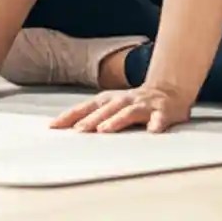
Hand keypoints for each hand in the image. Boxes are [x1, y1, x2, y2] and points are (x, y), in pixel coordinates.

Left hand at [49, 85, 191, 133]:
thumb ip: (92, 116)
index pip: (85, 107)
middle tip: (78, 131)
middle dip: (91, 120)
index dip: (70, 116)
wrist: (167, 91)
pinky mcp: (162, 111)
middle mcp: (123, 100)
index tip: (54, 126)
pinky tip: (152, 132)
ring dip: (116, 120)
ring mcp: (143, 105)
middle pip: (105, 110)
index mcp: (108, 100)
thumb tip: (68, 129)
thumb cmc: (132, 103)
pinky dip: (156, 124)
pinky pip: (159, 118)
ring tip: (104, 130)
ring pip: (127, 112)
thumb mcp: (110, 106)